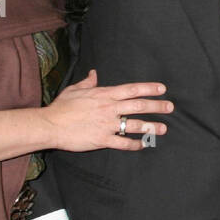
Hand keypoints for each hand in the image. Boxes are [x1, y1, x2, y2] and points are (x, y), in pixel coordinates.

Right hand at [44, 70, 171, 151]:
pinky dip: (134, 144)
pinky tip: (142, 145)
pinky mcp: (101, 139)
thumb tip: (94, 73)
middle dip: (157, 106)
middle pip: (138, 105)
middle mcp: (108, 108)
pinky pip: (122, 143)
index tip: (162, 89)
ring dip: (150, 127)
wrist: (50, 125)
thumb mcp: (74, 89)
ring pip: (134, 125)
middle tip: (170, 107)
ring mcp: (106, 124)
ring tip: (163, 128)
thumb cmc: (61, 107)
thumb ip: (87, 82)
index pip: (132, 89)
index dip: (149, 88)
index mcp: (104, 94)